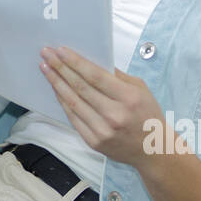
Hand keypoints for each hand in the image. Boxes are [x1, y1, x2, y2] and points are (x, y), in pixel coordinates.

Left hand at [39, 46, 164, 167]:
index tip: (60, 50)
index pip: (95, 76)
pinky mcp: (94, 142)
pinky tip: (56, 89)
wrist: (154, 150)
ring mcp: (103, 131)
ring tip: (45, 68)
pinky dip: (63, 101)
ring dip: (56, 83)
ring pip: (73, 102)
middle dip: (60, 68)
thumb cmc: (148, 115)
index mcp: (129, 98)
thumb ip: (117, 75)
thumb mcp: (141, 89)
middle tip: (46, 54)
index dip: (75, 62)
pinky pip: (73, 118)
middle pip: (80, 87)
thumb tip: (91, 60)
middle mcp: (115, 115)